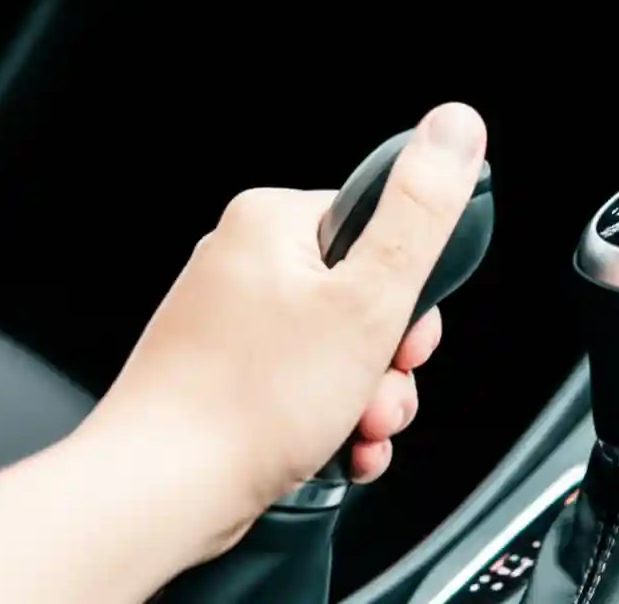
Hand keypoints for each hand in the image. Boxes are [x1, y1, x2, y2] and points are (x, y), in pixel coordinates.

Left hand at [72, 103, 486, 563]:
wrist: (163, 491)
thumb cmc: (248, 401)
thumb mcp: (367, 298)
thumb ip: (419, 211)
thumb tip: (454, 128)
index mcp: (273, 222)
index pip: (380, 230)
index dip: (410, 294)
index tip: (406, 337)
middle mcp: (246, 262)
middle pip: (364, 298)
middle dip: (388, 360)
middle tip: (376, 392)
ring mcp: (233, 322)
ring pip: (339, 351)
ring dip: (367, 397)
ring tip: (352, 429)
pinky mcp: (228, 374)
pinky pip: (305, 385)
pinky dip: (331, 419)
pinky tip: (334, 448)